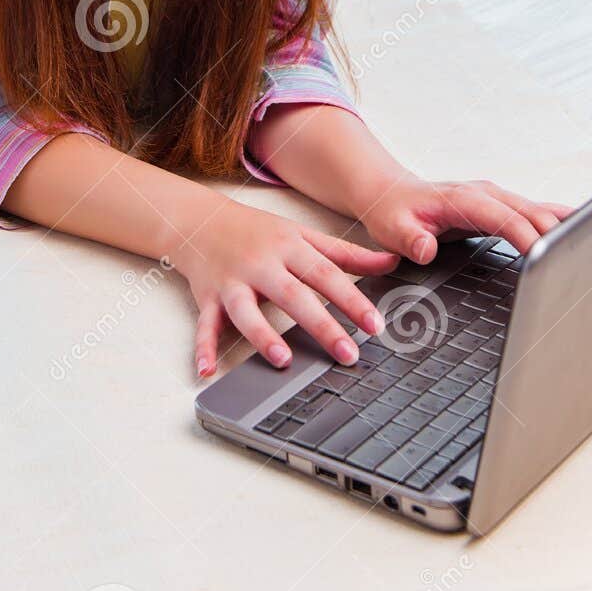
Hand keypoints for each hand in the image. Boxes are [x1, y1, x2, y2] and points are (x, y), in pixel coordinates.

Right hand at [171, 196, 401, 377]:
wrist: (200, 220)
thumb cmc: (258, 231)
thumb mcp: (303, 235)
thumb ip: (346, 253)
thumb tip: (391, 261)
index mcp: (288, 247)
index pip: (326, 274)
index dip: (352, 300)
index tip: (375, 325)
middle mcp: (261, 263)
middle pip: (292, 295)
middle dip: (321, 325)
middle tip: (348, 353)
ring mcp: (232, 281)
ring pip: (246, 310)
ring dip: (262, 335)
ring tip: (283, 360)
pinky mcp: (207, 297)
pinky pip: (204, 324)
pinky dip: (203, 348)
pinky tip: (207, 370)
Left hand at [357, 173, 576, 263]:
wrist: (390, 193)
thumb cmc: (393, 212)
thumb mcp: (392, 228)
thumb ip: (409, 239)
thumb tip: (426, 248)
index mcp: (465, 199)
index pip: (505, 218)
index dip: (528, 237)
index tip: (546, 258)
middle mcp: (486, 193)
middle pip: (532, 213)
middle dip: (558, 235)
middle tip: (582, 265)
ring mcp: (497, 198)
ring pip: (540, 210)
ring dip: (566, 227)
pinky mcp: (501, 206)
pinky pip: (537, 210)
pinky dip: (561, 220)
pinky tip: (584, 230)